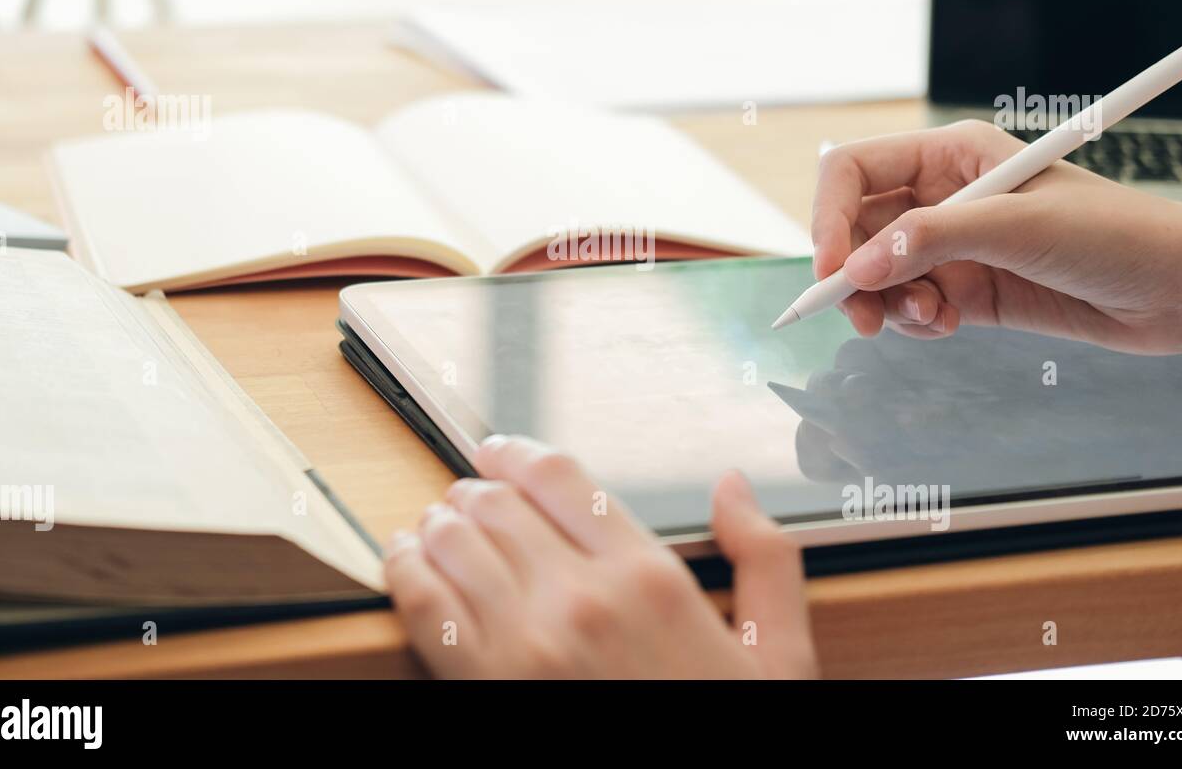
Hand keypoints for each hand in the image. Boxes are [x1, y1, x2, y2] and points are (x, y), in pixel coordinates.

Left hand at [385, 435, 817, 678]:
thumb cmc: (726, 731)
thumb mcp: (777, 656)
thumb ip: (764, 558)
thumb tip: (733, 487)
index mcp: (650, 579)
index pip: (559, 477)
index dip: (516, 451)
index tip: (498, 450)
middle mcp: (581, 600)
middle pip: (497, 502)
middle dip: (476, 488)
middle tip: (469, 494)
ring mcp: (526, 646)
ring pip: (454, 541)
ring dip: (439, 522)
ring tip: (439, 524)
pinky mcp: (484, 688)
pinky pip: (422, 605)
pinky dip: (404, 570)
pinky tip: (405, 559)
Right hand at [812, 120, 1181, 353]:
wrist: (1175, 288)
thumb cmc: (1114, 234)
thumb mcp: (1020, 225)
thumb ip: (934, 240)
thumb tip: (860, 268)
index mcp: (950, 154)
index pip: (853, 172)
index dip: (830, 217)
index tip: (833, 270)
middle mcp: (942, 196)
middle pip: (854, 229)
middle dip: (851, 273)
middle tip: (863, 318)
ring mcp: (951, 245)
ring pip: (876, 274)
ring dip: (887, 304)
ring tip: (931, 319)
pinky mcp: (964, 288)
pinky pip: (908, 306)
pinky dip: (914, 322)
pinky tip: (949, 324)